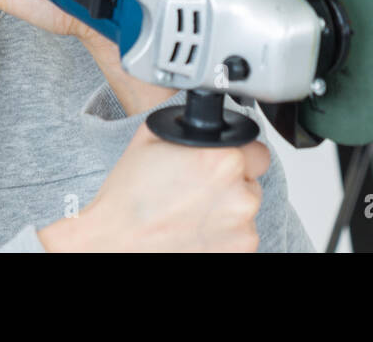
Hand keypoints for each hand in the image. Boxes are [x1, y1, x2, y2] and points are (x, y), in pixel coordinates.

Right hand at [38, 122, 270, 251]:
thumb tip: (208, 119)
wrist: (115, 242)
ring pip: (245, 209)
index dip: (237, 153)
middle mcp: (239, 196)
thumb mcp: (153, 137)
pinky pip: (240, 235)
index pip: (257, 150)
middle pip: (251, 181)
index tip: (220, 162)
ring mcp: (242, 229)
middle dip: (230, 182)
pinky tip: (194, 229)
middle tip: (197, 188)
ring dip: (227, 208)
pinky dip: (223, 233)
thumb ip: (192, 125)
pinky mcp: (238, 252)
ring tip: (191, 211)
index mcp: (223, 161)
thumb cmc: (129, 198)